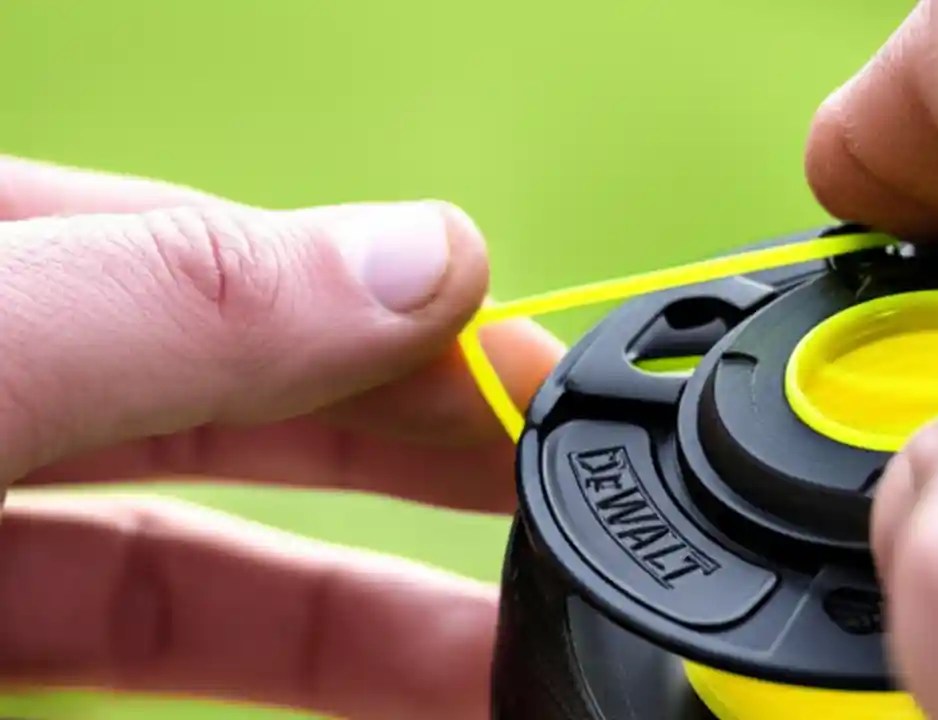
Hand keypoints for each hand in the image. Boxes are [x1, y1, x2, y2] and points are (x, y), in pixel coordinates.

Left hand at [0, 156, 562, 718]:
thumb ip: (172, 300)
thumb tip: (421, 262)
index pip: (210, 246)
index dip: (383, 296)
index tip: (521, 356)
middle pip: (236, 388)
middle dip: (413, 428)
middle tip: (553, 471)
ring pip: (214, 534)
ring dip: (386, 582)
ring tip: (531, 612)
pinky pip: (170, 640)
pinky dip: (309, 660)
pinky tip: (423, 681)